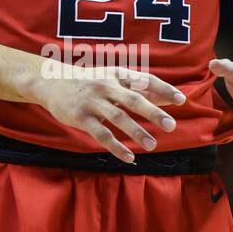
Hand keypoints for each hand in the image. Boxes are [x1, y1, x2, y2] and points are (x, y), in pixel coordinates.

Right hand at [35, 64, 185, 162]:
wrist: (51, 81)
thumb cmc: (89, 81)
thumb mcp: (113, 78)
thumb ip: (140, 88)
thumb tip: (169, 98)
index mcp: (117, 74)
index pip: (145, 80)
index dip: (164, 90)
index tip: (181, 100)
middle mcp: (107, 86)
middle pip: (134, 100)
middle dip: (154, 113)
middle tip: (171, 126)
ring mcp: (93, 102)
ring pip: (118, 118)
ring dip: (137, 132)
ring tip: (152, 145)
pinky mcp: (81, 117)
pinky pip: (101, 134)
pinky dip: (116, 147)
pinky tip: (130, 157)